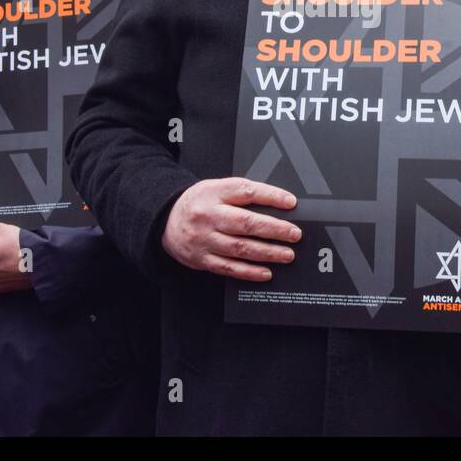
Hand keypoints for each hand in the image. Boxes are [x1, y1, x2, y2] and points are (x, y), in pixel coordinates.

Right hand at [162, 177, 299, 281]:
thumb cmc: (199, 203)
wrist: (165, 220)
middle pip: (246, 223)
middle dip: (274, 229)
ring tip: (287, 254)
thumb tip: (278, 203)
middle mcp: (208, 216)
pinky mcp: (202, 259)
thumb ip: (241, 194)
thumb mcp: (215, 188)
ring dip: (267, 253)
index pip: (246, 191)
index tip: (291, 202)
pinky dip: (249, 272)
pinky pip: (229, 267)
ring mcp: (204, 239)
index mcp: (213, 193)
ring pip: (240, 248)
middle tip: (294, 234)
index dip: (271, 196)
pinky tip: (266, 272)